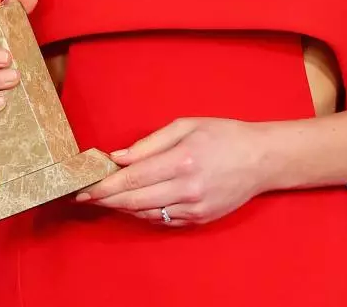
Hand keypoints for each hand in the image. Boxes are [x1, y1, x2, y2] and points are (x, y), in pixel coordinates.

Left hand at [75, 117, 270, 226]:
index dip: (106, 185)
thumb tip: (119, 157)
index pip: (133, 178)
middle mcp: (187, 188)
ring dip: (123, 208)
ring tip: (106, 199)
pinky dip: (145, 213)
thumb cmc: (223, 135)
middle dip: (106, 199)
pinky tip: (134, 204)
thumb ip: (150, 143)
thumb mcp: (187, 125)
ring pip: (147, 214)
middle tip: (86, 197)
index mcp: (182, 160)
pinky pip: (164, 220)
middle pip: (135, 201)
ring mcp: (194, 208)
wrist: (261, 159)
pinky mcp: (200, 220)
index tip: (85, 187)